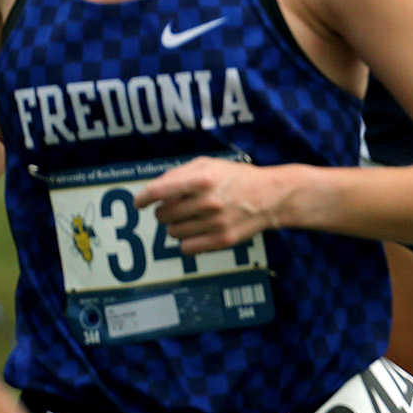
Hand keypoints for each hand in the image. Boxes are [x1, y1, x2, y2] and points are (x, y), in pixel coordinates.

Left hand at [136, 158, 291, 255]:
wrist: (272, 196)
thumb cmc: (237, 178)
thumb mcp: (209, 164)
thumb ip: (179, 174)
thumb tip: (153, 191)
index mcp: (202, 179)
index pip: (158, 191)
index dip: (143, 198)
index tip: (140, 203)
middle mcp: (207, 201)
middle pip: (163, 215)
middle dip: (165, 212)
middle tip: (178, 208)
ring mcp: (215, 223)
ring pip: (172, 233)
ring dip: (176, 226)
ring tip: (192, 219)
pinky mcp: (222, 240)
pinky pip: (186, 248)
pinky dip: (187, 241)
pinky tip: (198, 232)